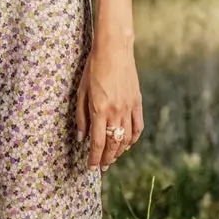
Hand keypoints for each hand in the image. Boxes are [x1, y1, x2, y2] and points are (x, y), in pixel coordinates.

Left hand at [75, 33, 142, 171]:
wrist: (114, 50)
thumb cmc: (93, 68)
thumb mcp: (81, 92)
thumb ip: (81, 116)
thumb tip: (81, 137)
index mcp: (99, 110)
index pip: (97, 143)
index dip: (94, 158)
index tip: (91, 167)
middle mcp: (115, 112)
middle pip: (112, 144)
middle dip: (106, 159)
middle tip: (101, 167)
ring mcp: (128, 108)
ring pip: (126, 139)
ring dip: (119, 152)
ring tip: (112, 158)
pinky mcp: (137, 102)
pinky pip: (137, 126)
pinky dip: (132, 138)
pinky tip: (126, 144)